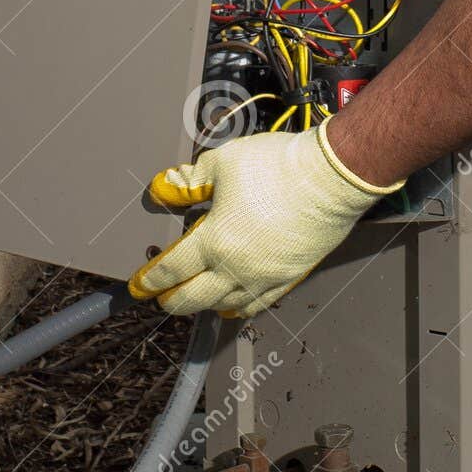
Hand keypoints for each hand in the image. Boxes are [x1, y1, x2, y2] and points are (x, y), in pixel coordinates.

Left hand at [128, 124, 403, 318]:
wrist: (331, 178)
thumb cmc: (276, 166)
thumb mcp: (223, 163)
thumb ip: (190, 181)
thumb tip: (164, 188)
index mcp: (214, 241)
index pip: (172, 268)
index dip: (151, 279)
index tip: (140, 285)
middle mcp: (236, 268)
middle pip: (194, 298)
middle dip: (172, 300)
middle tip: (162, 298)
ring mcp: (265, 277)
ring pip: (225, 306)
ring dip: (204, 306)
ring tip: (194, 300)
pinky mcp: (290, 277)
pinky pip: (258, 304)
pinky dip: (238, 309)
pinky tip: (232, 308)